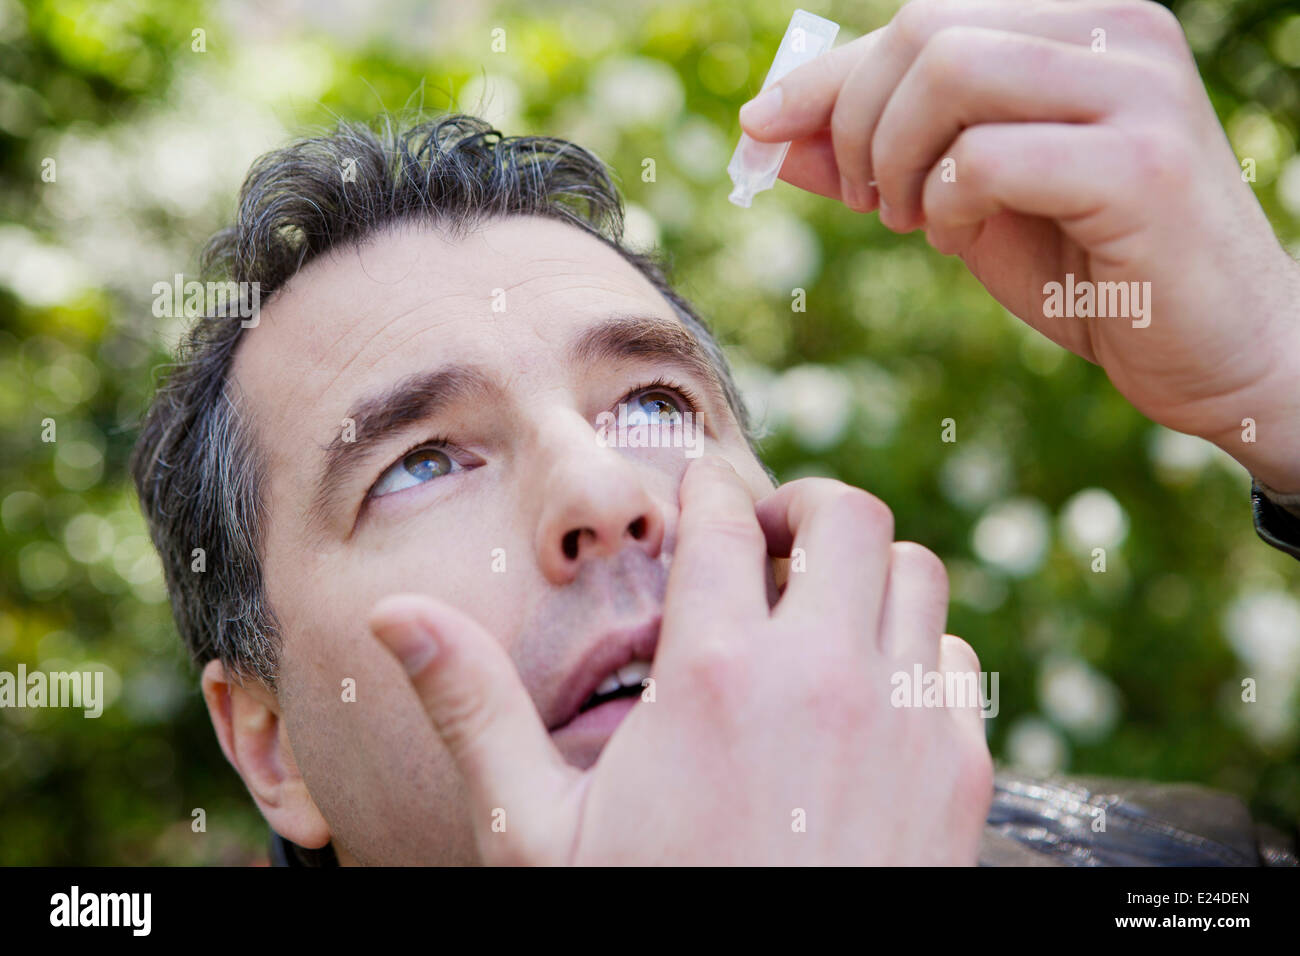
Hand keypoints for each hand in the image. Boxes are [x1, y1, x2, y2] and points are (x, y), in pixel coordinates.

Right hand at [371, 456, 992, 863]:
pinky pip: (956, 660)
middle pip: (844, 515)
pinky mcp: (959, 776)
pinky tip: (868, 690)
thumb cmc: (642, 921)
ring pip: (916, 573)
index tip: (699, 491)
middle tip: (765, 539)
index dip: (705, 485)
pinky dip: (916, 649)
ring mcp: (905, 724)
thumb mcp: (536, 830)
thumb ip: (473, 706)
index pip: (722, 516)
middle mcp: (822, 679)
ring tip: (817, 608)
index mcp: (712, 674)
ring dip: (867, 572)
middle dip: (800, 508)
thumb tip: (396, 618)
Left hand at [740, 0, 1299, 490]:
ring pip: (951, 69)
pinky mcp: (1143, 163)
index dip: (825, 75)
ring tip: (910, 217)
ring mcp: (1137, 90)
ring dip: (896, 154)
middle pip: (925, 27)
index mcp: (1078, 26)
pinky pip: (990, 153)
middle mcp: (1116, 32)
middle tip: (862, 197)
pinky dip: (946, 198)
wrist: (1217, 356)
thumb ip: (876, 161)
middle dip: (855, 118)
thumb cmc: (1093, 275)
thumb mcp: (962, 208)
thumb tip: (768, 134)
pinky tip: (958, 234)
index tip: (762, 129)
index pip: (922, 18)